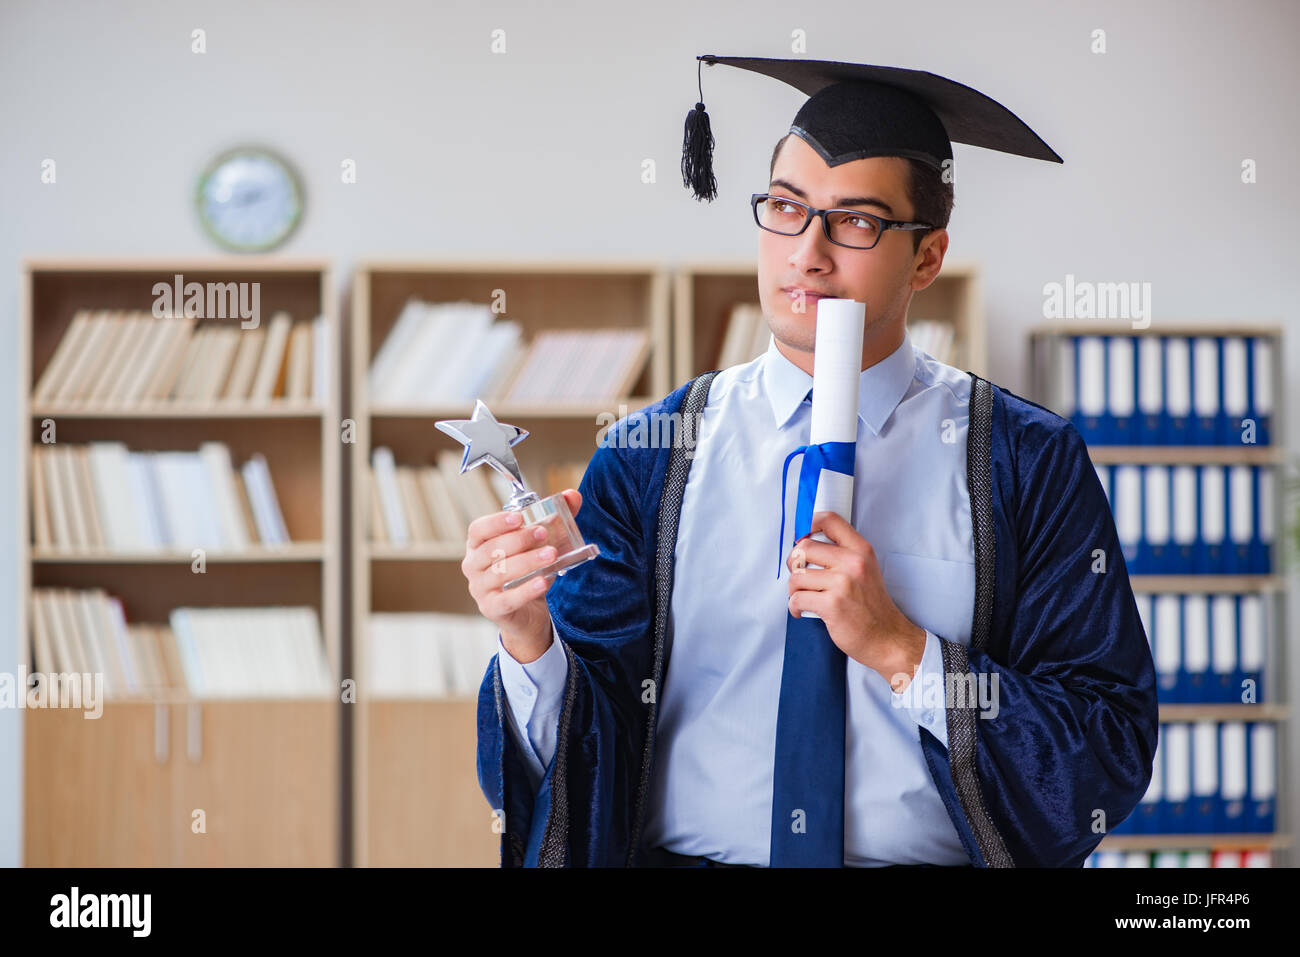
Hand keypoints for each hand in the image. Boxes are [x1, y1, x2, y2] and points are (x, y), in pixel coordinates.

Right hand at [462, 488, 581, 663]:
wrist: (527, 612)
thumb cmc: (527, 572)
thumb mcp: (538, 545)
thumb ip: (555, 519)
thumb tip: (572, 495)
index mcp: (479, 546)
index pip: (478, 530)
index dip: (496, 522)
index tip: (519, 517)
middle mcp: (473, 566)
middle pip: (491, 550)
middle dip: (519, 539)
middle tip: (544, 532)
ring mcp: (480, 589)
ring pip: (500, 573)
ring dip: (527, 562)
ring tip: (551, 555)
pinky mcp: (492, 609)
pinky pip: (508, 599)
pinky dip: (526, 590)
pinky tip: (544, 581)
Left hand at [785, 510, 926, 689]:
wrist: (887, 637)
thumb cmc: (872, 606)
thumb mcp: (865, 569)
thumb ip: (843, 554)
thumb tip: (806, 546)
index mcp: (860, 550)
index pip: (829, 520)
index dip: (807, 523)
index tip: (800, 536)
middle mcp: (852, 563)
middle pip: (803, 548)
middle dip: (793, 563)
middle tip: (799, 576)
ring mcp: (842, 583)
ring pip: (796, 576)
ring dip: (793, 589)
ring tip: (804, 596)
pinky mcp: (832, 605)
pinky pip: (797, 598)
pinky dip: (794, 606)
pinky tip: (803, 610)